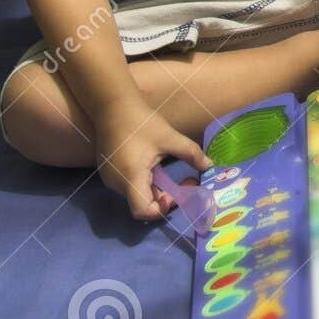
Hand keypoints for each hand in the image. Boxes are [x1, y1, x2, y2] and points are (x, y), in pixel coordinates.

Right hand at [94, 96, 211, 221]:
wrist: (112, 106)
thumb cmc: (141, 122)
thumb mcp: (169, 137)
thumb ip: (191, 153)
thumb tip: (210, 165)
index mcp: (131, 177)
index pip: (143, 212)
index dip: (162, 209)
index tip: (177, 193)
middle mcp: (117, 183)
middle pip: (142, 204)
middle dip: (165, 197)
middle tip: (183, 182)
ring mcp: (110, 179)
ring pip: (136, 195)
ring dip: (155, 189)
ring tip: (165, 169)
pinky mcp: (109, 173)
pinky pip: (129, 185)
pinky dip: (144, 182)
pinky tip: (152, 164)